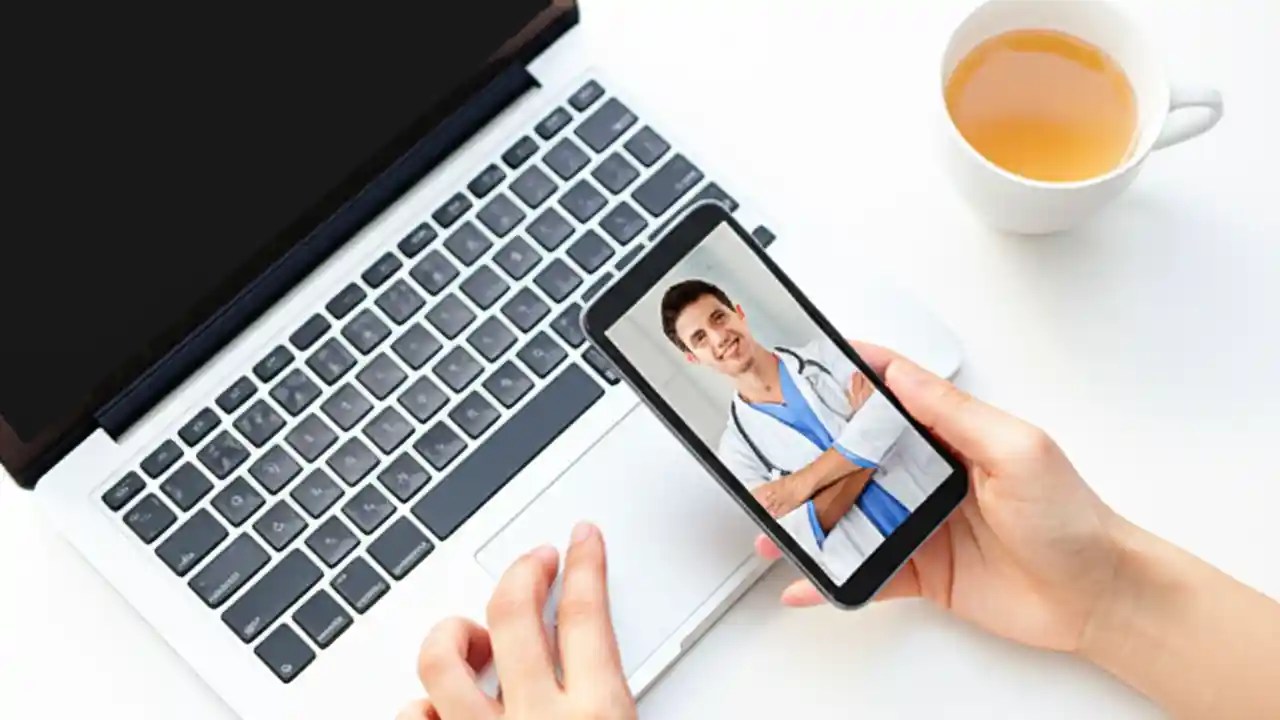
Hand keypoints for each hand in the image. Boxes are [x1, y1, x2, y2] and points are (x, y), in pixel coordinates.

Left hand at [402, 523, 635, 719]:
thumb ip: (614, 703)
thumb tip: (607, 674)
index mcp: (596, 717)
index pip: (585, 615)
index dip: (584, 565)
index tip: (582, 542)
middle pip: (512, 615)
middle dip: (522, 573)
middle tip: (534, 563)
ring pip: (441, 662)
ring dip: (455, 635)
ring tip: (473, 637)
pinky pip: (413, 717)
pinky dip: (420, 705)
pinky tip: (436, 703)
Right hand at [758, 341, 1123, 654]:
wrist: (1098, 597)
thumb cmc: (1072, 519)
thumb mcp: (1016, 449)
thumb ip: (954, 414)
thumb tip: (901, 374)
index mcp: (953, 435)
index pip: (892, 394)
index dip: (851, 378)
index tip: (809, 367)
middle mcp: (930, 475)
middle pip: (856, 457)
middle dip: (811, 453)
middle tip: (769, 452)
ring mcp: (920, 523)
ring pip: (850, 515)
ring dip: (812, 520)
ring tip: (774, 523)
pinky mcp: (920, 571)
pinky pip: (865, 572)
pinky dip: (832, 579)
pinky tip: (806, 582)